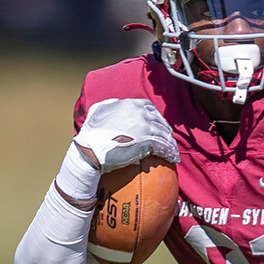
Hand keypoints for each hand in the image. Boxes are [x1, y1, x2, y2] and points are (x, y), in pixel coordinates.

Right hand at [64, 98, 178, 198]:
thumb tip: (114, 104)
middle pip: (159, 121)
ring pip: (164, 134)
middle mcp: (139, 112)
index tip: (157, 125)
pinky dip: (170, 153)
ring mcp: (144, 126)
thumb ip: (109, 106)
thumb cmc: (91, 134)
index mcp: (129, 104)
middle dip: (165, 130)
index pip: (149, 107)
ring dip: (170, 143)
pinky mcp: (147, 142)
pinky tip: (172, 159)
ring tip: (173, 151)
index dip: (155, 117)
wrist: (90, 150)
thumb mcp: (98, 112)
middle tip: (168, 140)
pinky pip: (164, 147)